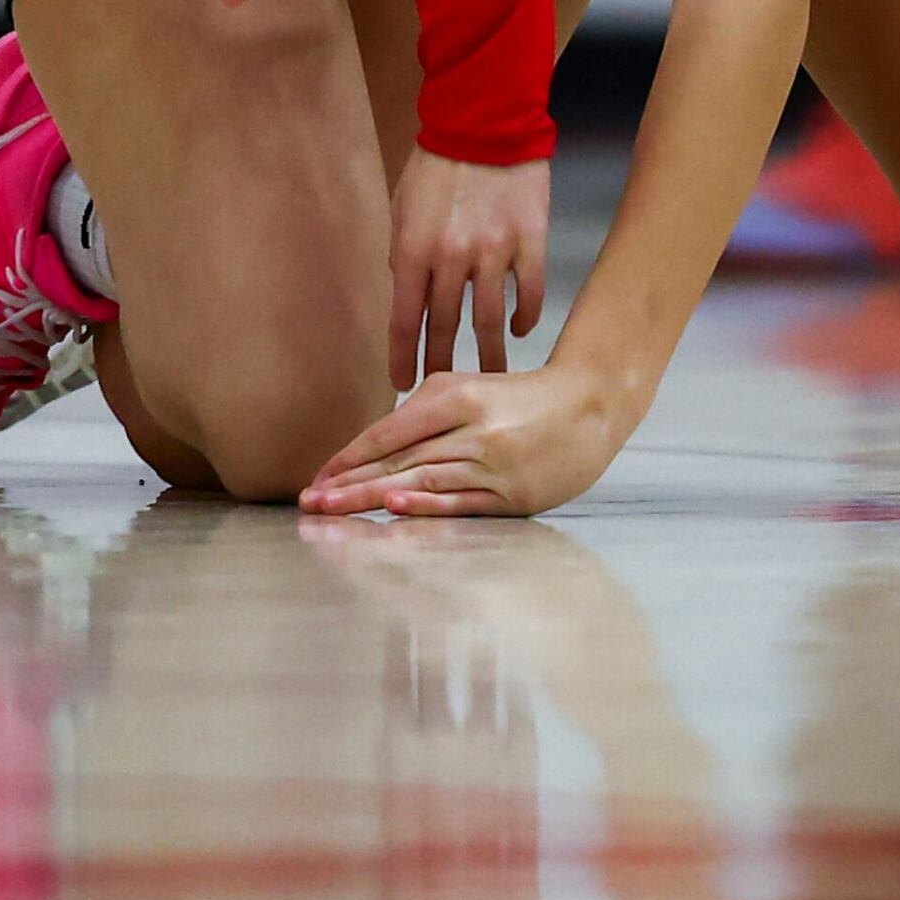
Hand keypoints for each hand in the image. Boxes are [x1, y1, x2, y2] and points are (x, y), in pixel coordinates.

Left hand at [301, 358, 641, 517]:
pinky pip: (461, 502)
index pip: (389, 431)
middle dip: (349, 483)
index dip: (350, 455)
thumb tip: (372, 446)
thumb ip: (423, 412)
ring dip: (374, 498)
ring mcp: (493, 463)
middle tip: (311, 502)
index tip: (318, 475)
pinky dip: (426, 506)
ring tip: (336, 511)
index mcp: (456, 396)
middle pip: (398, 460)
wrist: (588, 405)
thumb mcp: (469, 387)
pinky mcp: (513, 494)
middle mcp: (471, 429)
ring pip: (423, 481)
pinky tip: (395, 509)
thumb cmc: (518, 398)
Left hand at [386, 149, 547, 384]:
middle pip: (446, 329)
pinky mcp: (530, 241)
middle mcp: (451, 258)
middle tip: (444, 389)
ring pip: (490, 321)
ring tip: (491, 378)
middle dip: (442, 365)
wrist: (486, 120)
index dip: (402, 357)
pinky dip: (525, 318)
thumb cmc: (438, 162)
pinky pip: (529, 293)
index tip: (402, 384)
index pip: (404, 320)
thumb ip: (403, 252)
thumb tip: (409, 292)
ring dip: (489, 356)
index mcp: (412, 249)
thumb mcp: (402, 205)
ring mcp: (494, 252)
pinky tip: (520, 331)